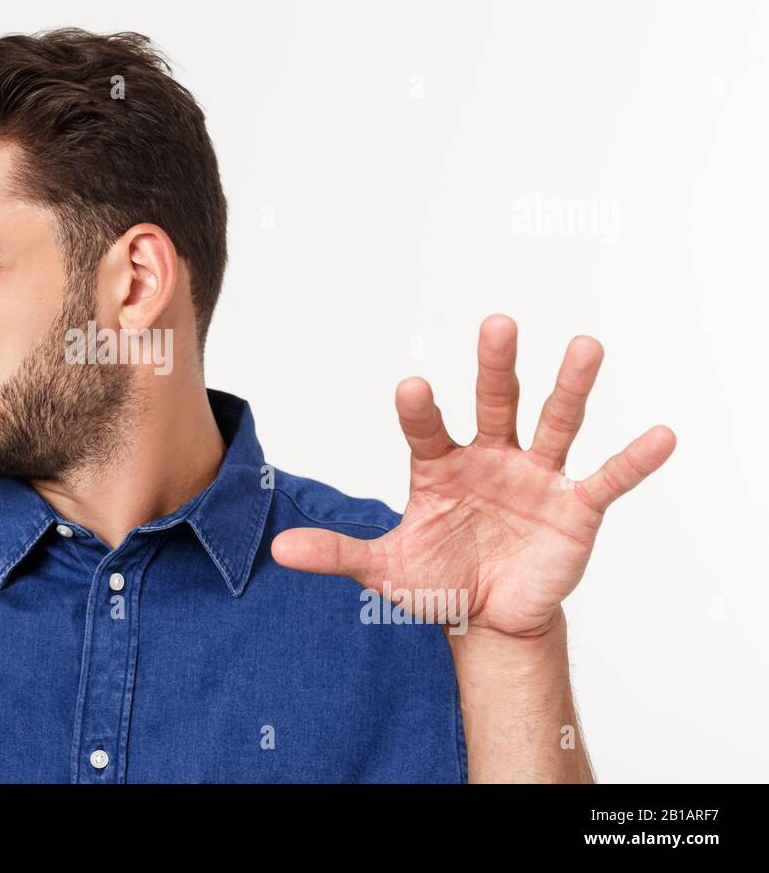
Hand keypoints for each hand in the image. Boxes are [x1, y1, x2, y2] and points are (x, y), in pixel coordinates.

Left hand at [272, 314, 675, 636]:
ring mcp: (535, 477)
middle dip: (496, 365)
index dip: (420, 411)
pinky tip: (661, 434)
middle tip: (497, 322)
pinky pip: (608, 478)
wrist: (489, 618)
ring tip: (585, 344)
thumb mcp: (386, 569)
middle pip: (495, 401)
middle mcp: (490, 457)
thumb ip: (338, 553)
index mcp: (440, 466)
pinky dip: (634, 459)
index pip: (427, 429)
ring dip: (571, 384)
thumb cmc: (438, 579)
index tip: (412, 387)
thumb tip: (279, 548)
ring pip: (556, 421)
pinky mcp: (575, 506)